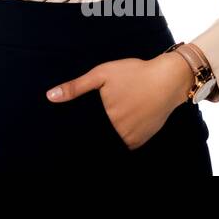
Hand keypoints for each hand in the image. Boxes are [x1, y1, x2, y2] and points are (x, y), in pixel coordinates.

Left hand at [45, 51, 193, 149]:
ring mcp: (132, 138)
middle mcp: (119, 132)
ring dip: (104, 138)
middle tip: (78, 132)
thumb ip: (76, 87)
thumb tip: (50, 96)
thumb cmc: (134, 73)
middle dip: (89, 136)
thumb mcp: (102, 74)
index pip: (84, 133)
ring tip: (100, 126)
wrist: (168, 79)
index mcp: (106, 118)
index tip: (68, 132)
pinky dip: (118, 140)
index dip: (76, 132)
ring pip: (111, 144)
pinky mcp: (142, 140)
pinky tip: (114, 128)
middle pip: (97, 138)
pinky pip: (124, 145)